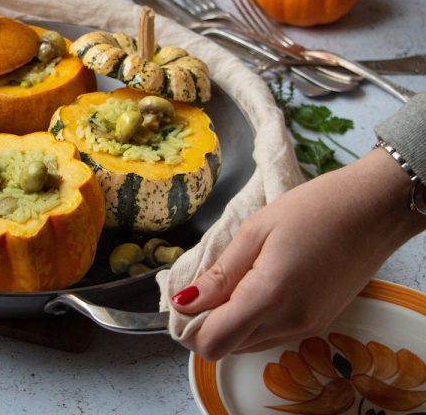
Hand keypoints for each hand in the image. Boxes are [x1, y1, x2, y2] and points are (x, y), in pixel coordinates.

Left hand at [171, 148, 425, 360]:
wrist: (373, 210)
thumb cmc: (313, 210)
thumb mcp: (255, 232)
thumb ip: (219, 275)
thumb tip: (184, 302)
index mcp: (268, 298)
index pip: (213, 343)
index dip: (190, 326)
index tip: (185, 300)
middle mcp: (288, 324)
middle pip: (227, 348)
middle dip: (207, 324)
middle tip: (206, 286)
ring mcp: (306, 328)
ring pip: (248, 345)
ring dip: (231, 323)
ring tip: (234, 280)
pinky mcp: (318, 324)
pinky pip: (271, 336)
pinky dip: (254, 320)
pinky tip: (257, 286)